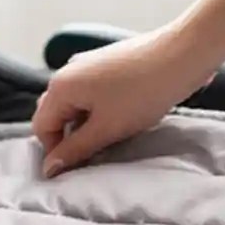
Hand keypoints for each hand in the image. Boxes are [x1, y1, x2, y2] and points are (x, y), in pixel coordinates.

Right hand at [34, 26, 219, 178]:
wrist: (183, 55)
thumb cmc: (143, 93)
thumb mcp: (106, 129)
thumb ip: (75, 150)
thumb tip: (49, 168)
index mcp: (61, 86)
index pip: (42, 127)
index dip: (54, 151)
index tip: (77, 169)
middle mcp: (68, 71)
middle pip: (55, 114)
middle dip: (70, 138)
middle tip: (94, 156)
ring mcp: (87, 64)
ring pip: (75, 105)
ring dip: (87, 126)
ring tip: (112, 138)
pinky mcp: (107, 63)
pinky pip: (91, 94)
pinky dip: (99, 111)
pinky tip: (122, 119)